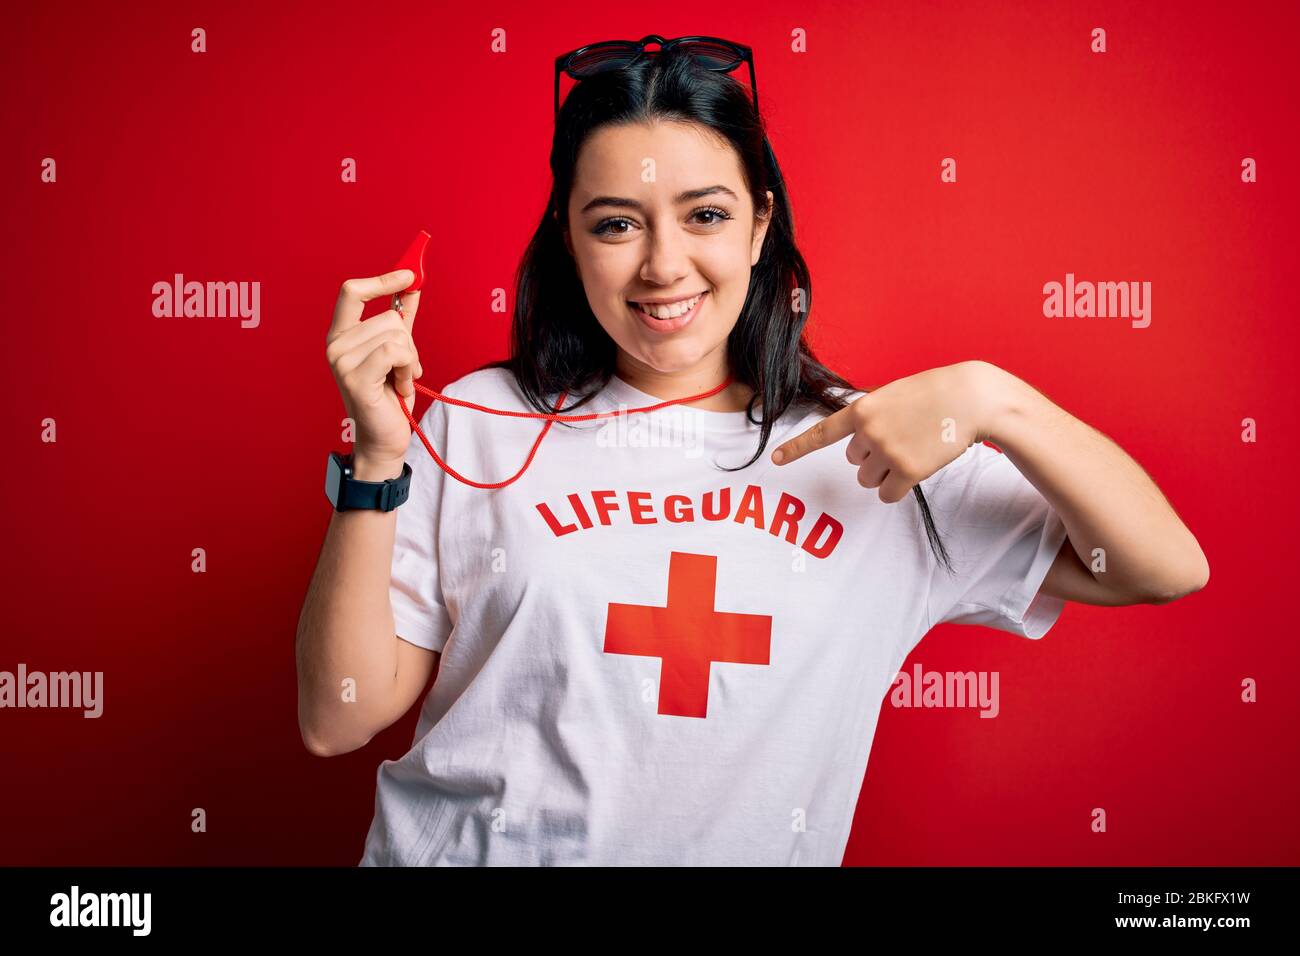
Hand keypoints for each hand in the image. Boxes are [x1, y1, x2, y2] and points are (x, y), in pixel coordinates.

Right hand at [326, 269, 423, 467]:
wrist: (385, 437)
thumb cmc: (389, 395)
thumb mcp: (398, 352)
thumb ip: (402, 318)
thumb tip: (413, 285)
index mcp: (341, 335)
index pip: (353, 291)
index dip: (382, 280)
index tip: (409, 275)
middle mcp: (335, 345)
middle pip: (388, 317)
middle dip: (409, 342)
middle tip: (403, 368)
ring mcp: (341, 362)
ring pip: (396, 336)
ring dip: (410, 360)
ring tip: (399, 379)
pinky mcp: (355, 378)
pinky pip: (394, 352)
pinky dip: (407, 369)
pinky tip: (400, 386)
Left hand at [770, 360, 1011, 502]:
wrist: (970, 398)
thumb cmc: (933, 394)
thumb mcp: (893, 395)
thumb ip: (870, 416)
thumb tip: (854, 441)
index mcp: (862, 409)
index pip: (823, 433)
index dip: (797, 448)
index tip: (775, 459)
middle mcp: (869, 432)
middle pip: (853, 462)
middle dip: (873, 455)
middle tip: (902, 438)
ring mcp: (887, 452)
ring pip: (868, 479)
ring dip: (885, 472)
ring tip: (911, 449)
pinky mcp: (907, 471)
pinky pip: (887, 494)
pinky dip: (897, 488)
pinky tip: (916, 468)